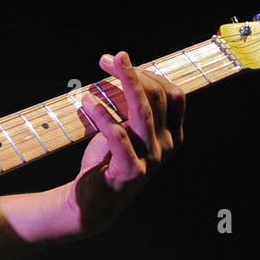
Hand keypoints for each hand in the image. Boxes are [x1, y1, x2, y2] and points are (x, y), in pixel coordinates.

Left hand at [63, 50, 184, 235]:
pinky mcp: (130, 171)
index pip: (171, 94)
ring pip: (143, 112)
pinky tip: (88, 102)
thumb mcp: (127, 130)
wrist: (93, 202)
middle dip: (133, 73)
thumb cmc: (109, 161)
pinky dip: (103, 116)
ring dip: (124, 83)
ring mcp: (151, 159)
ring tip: (106, 65)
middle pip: (157, 98)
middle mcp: (166, 145)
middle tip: (110, 58)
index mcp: (172, 134)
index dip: (148, 72)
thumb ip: (132, 108)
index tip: (122, 59)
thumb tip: (120, 67)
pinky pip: (117, 136)